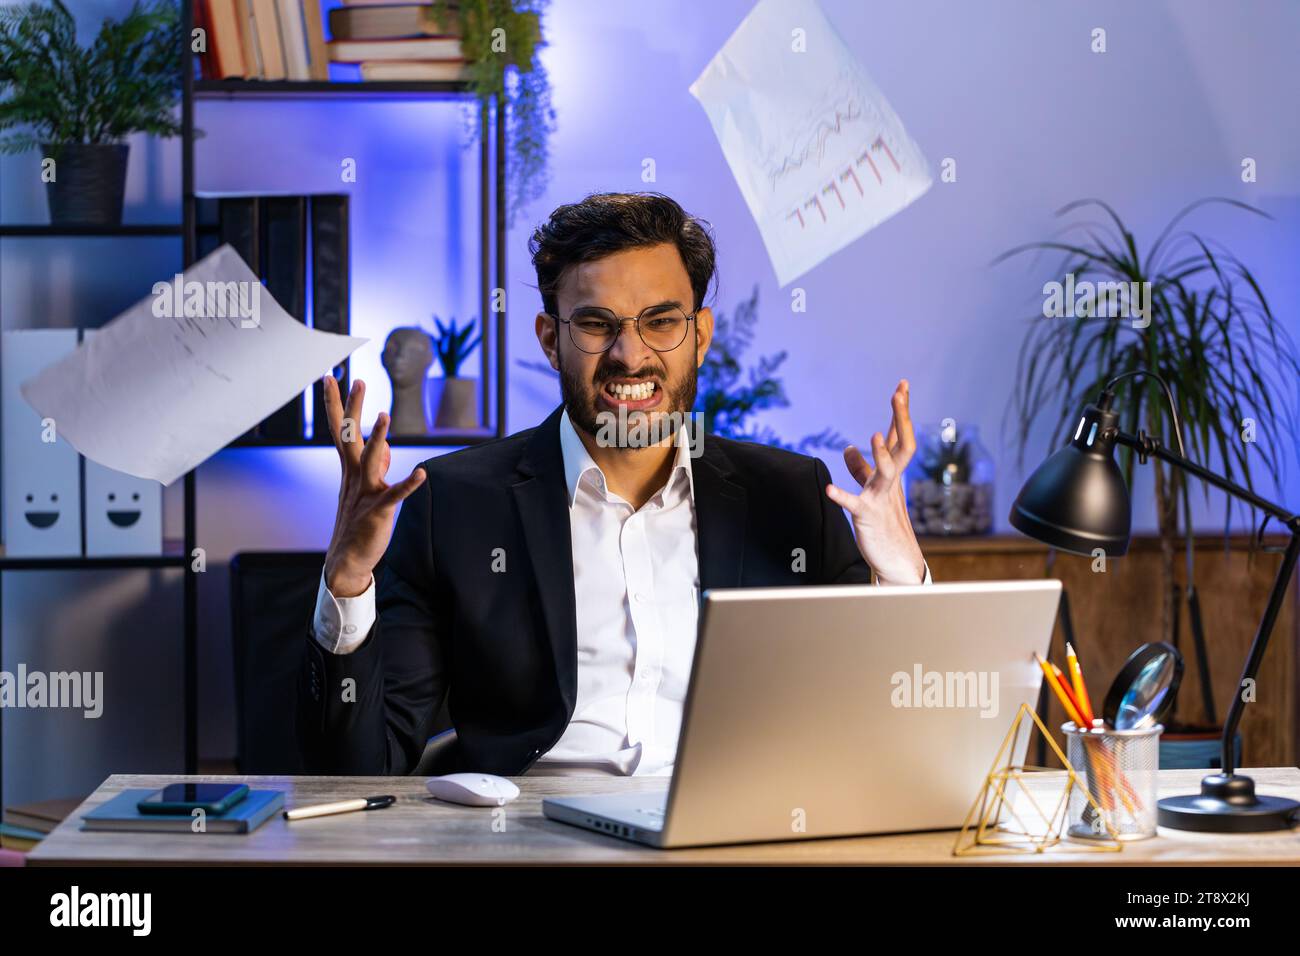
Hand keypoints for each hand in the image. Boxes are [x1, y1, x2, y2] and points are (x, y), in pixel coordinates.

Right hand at [322, 376, 426, 597]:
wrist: (347, 559)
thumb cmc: (357, 522)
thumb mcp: (364, 488)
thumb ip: (373, 466)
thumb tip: (382, 448)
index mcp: (349, 469)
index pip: (340, 429)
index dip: (335, 403)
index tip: (330, 377)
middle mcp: (354, 476)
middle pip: (349, 435)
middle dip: (351, 407)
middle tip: (354, 379)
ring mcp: (365, 492)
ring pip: (370, 459)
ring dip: (379, 437)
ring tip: (386, 414)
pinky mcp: (378, 510)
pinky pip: (395, 495)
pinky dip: (408, 484)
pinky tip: (421, 473)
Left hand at [824, 379, 925, 584]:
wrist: (897, 559)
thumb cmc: (885, 522)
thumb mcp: (872, 490)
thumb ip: (861, 469)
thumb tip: (848, 448)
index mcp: (892, 473)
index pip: (898, 436)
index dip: (900, 411)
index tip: (902, 385)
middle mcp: (891, 482)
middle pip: (903, 446)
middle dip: (901, 419)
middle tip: (898, 393)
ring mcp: (881, 498)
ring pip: (887, 472)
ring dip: (880, 454)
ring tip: (873, 435)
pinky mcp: (867, 517)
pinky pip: (854, 505)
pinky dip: (842, 496)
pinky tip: (828, 489)